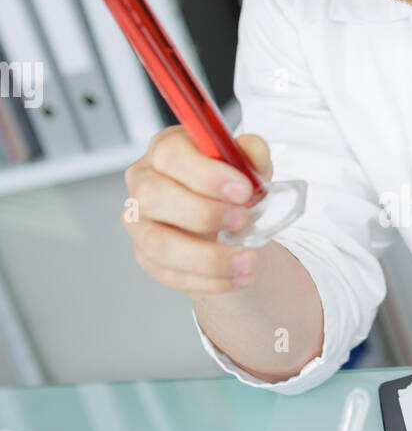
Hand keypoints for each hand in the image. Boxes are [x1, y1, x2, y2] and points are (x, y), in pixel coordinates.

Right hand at [123, 127, 272, 294]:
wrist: (220, 216)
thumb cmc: (225, 182)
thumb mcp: (245, 162)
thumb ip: (252, 153)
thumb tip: (254, 156)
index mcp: (165, 149)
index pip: (171, 155)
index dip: (207, 175)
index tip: (243, 190)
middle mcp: (143, 183)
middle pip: (155, 196)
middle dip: (204, 213)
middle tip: (242, 221)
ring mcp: (139, 222)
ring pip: (159, 244)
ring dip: (207, 257)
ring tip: (247, 261)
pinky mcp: (146, 255)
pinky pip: (170, 274)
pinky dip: (209, 281)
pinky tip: (238, 278)